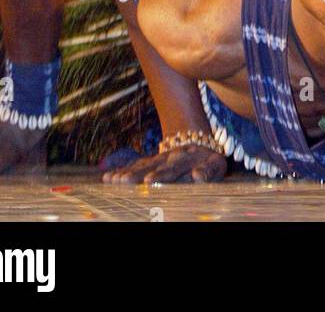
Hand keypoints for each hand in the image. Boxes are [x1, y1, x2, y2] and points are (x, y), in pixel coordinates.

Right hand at [102, 141, 227, 184]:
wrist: (201, 143)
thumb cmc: (209, 162)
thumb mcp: (215, 165)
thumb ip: (208, 171)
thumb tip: (198, 176)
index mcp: (185, 161)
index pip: (172, 170)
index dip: (161, 175)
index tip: (149, 181)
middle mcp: (171, 160)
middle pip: (156, 168)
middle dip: (141, 175)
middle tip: (128, 181)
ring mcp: (161, 160)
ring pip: (145, 166)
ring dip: (132, 173)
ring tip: (117, 180)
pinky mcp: (152, 162)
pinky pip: (136, 166)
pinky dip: (124, 171)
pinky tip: (109, 177)